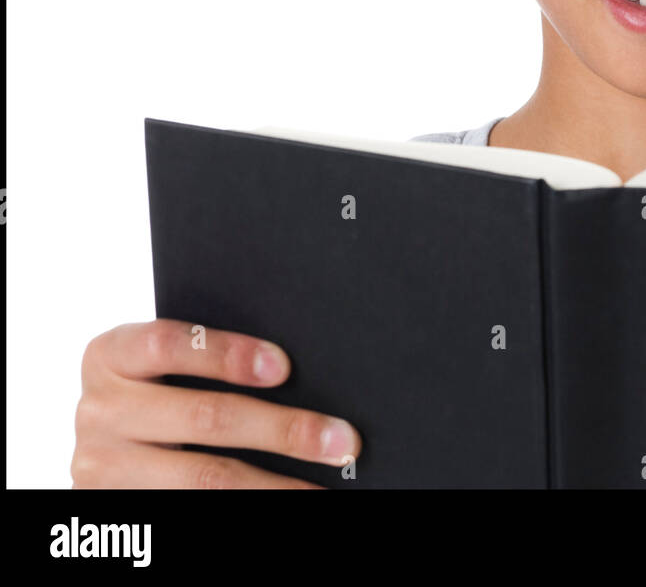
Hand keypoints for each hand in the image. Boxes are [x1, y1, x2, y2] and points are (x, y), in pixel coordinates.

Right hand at [72, 319, 362, 487]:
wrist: (111, 443)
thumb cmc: (159, 385)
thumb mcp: (164, 363)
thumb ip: (209, 356)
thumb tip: (298, 367)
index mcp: (111, 355)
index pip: (169, 344)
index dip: (228, 354)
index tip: (285, 367)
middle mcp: (98, 410)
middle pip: (204, 417)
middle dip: (283, 429)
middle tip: (341, 439)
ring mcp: (102, 466)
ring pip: (204, 476)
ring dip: (275, 484)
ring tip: (324, 485)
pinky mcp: (118, 508)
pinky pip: (191, 506)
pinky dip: (248, 504)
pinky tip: (287, 499)